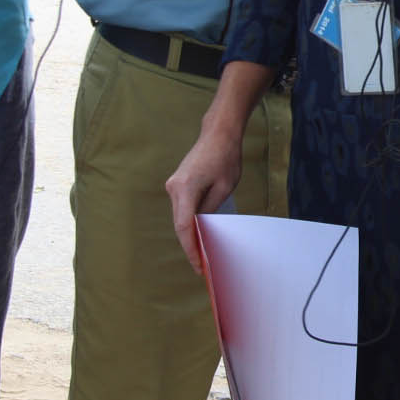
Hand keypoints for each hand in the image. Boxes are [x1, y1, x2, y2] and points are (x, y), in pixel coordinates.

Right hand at [166, 127, 243, 274]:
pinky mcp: (177, 184)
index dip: (191, 249)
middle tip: (203, 266)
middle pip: (180, 225)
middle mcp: (174, 188)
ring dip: (190, 234)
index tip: (198, 266)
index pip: (184, 227)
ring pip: (180, 218)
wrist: (219, 133)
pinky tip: (201, 233)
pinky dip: (189, 222)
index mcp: (185, 188)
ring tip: (203, 253)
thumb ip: (211, 210)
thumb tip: (203, 229)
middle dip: (191, 246)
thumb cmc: (226, 157)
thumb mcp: (224, 187)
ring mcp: (173, 185)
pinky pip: (182, 208)